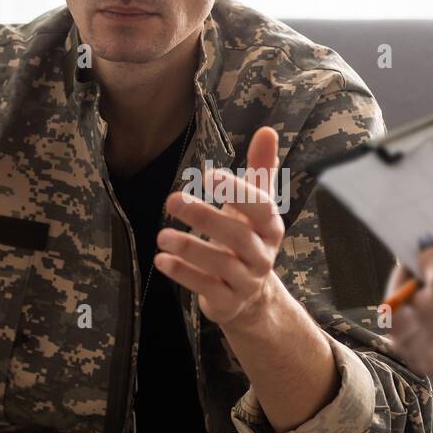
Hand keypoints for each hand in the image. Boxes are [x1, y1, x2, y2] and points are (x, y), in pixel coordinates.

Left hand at [154, 125, 285, 327]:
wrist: (251, 297)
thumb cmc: (248, 239)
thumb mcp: (255, 207)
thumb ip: (260, 170)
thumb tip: (267, 130)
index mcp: (270, 227)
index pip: (261, 207)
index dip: (237, 192)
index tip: (209, 177)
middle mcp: (262, 255)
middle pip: (238, 237)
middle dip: (205, 217)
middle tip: (173, 201)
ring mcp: (246, 281)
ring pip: (220, 265)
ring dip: (189, 248)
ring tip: (162, 235)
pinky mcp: (227, 302)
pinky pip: (206, 288)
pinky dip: (183, 274)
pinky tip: (161, 260)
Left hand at [386, 238, 432, 387]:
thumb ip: (432, 261)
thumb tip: (424, 243)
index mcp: (392, 312)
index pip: (401, 275)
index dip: (419, 261)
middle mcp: (396, 333)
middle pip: (412, 296)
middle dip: (431, 284)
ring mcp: (413, 350)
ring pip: (424, 316)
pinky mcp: (431, 361)